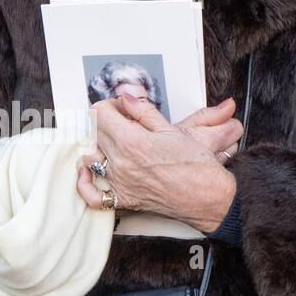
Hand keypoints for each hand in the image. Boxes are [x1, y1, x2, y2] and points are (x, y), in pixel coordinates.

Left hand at [75, 96, 241, 230]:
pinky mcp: (123, 199)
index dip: (111, 105)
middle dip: (106, 122)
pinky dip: (85, 183)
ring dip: (97, 146)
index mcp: (131, 141)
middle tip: (124, 123)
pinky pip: (92, 194)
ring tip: (114, 143)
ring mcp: (119, 183)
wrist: (210, 197)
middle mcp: (120, 162)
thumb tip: (124, 96)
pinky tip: (88, 172)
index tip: (124, 108)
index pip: (99, 112)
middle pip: (93, 131)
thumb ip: (142, 110)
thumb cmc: (196, 165)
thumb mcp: (171, 129)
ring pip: (89, 157)